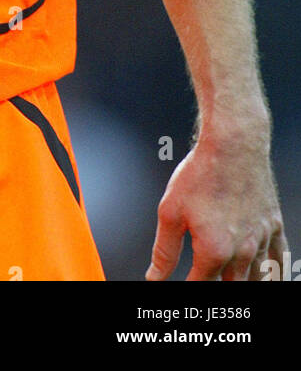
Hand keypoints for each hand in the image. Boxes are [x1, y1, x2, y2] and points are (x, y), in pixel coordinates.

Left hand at [146, 127, 286, 280]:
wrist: (233, 144)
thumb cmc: (200, 173)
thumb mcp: (171, 211)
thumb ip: (164, 250)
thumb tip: (155, 276)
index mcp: (214, 251)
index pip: (200, 286)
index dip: (188, 290)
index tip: (180, 286)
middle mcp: (242, 251)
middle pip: (231, 286)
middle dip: (216, 287)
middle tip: (205, 280)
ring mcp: (261, 240)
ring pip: (256, 279)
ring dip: (242, 283)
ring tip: (230, 281)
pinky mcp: (274, 226)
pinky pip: (278, 260)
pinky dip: (272, 273)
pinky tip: (265, 276)